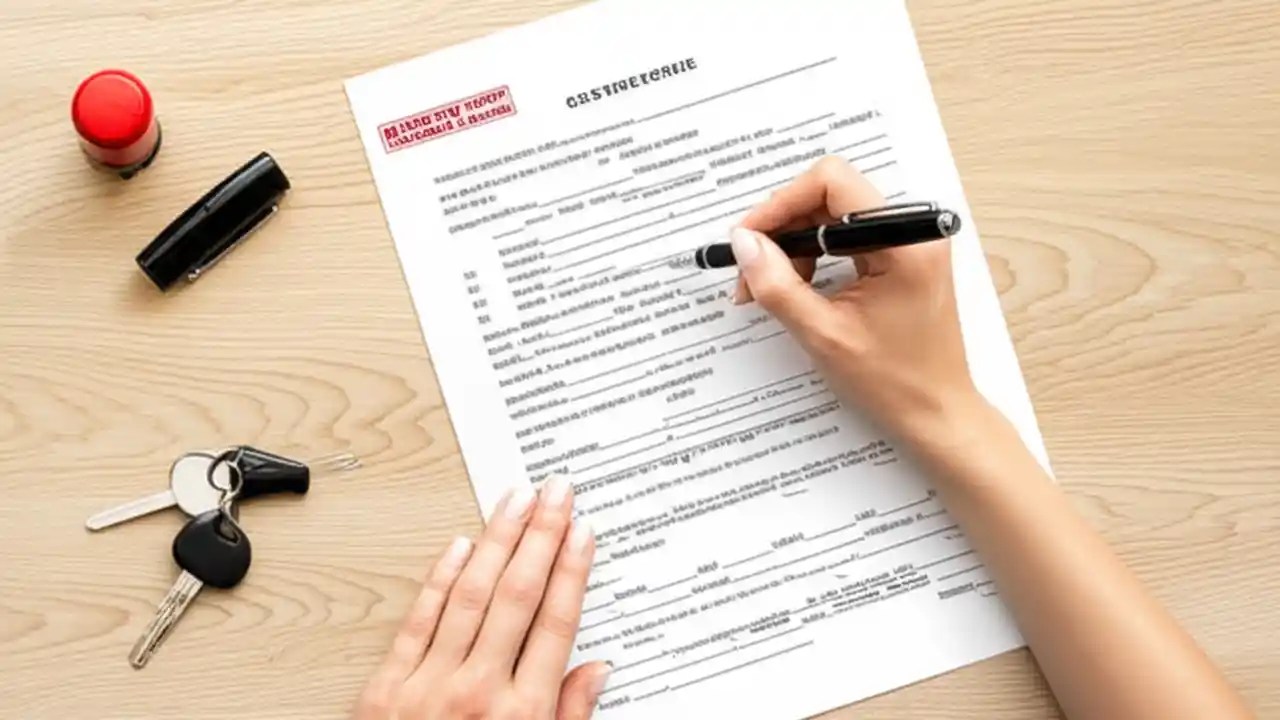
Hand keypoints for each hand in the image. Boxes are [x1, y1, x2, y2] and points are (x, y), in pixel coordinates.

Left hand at [355, 475, 608, 719]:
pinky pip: (419, 619)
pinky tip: (459, 546)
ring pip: (471, 593)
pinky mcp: (386, 688)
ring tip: (515, 499)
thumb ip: (569, 718)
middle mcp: (478, 693)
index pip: (557, 622)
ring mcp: (429, 686)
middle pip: (519, 594)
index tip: (584, 533)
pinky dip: (440, 579)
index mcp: (523, 715)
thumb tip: (598, 671)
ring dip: (497, 539)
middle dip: (542, 534)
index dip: (573, 569)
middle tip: (557, 492)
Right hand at [731, 156, 983, 446]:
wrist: (936, 414)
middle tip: (751, 270)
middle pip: (829, 196)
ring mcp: (909, 243)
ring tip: (772, 288)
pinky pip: (847, 238)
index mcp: (906, 242)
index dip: (781, 204)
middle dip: (782, 229)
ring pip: (833, 216)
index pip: (832, 182)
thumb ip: (777, 285)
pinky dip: (814, 257)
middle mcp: (913, 231)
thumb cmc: (894, 382)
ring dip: (794, 245)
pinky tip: (796, 288)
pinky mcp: (901, 258)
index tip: (749, 238)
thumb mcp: (823, 335)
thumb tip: (744, 244)